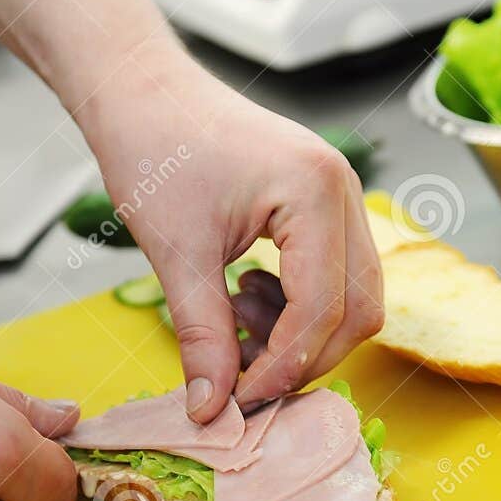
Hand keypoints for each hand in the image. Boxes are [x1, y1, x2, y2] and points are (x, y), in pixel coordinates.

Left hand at [77, 44, 383, 420]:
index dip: (283, 366)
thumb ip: (203, 336)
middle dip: (303, 356)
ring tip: (234, 321)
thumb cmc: (154, 149)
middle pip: (358, 310)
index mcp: (314, 191)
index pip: (324, 309)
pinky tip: (244, 295)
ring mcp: (340, 194)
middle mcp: (343, 189)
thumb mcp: (176, 254)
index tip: (237, 399)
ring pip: (353, 297)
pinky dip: (297, 305)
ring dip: (301, 332)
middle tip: (243, 377)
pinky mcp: (323, 202)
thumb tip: (212, 410)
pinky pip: (335, 273)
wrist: (141, 91)